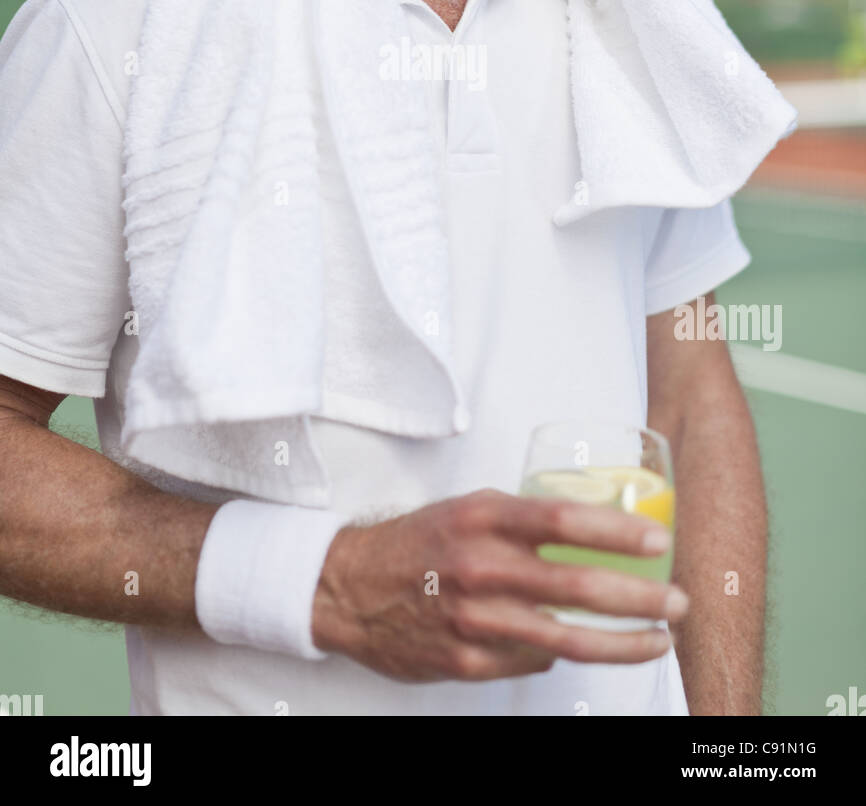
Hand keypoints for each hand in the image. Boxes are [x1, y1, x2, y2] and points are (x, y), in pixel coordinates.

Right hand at [311, 487, 686, 682]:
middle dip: (639, 598)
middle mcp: (481, 567)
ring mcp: (475, 620)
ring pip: (566, 639)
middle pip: (576, 586)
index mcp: (483, 518)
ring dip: (622, 643)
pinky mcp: (468, 661)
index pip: (562, 521)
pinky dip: (559, 654)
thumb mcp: (468, 509)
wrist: (349, 587)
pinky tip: (577, 645)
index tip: (657, 541)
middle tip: (676, 600)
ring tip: (658, 640)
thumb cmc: (418, 542)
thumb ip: (523, 520)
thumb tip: (588, 535)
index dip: (616, 532)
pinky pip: (532, 661)